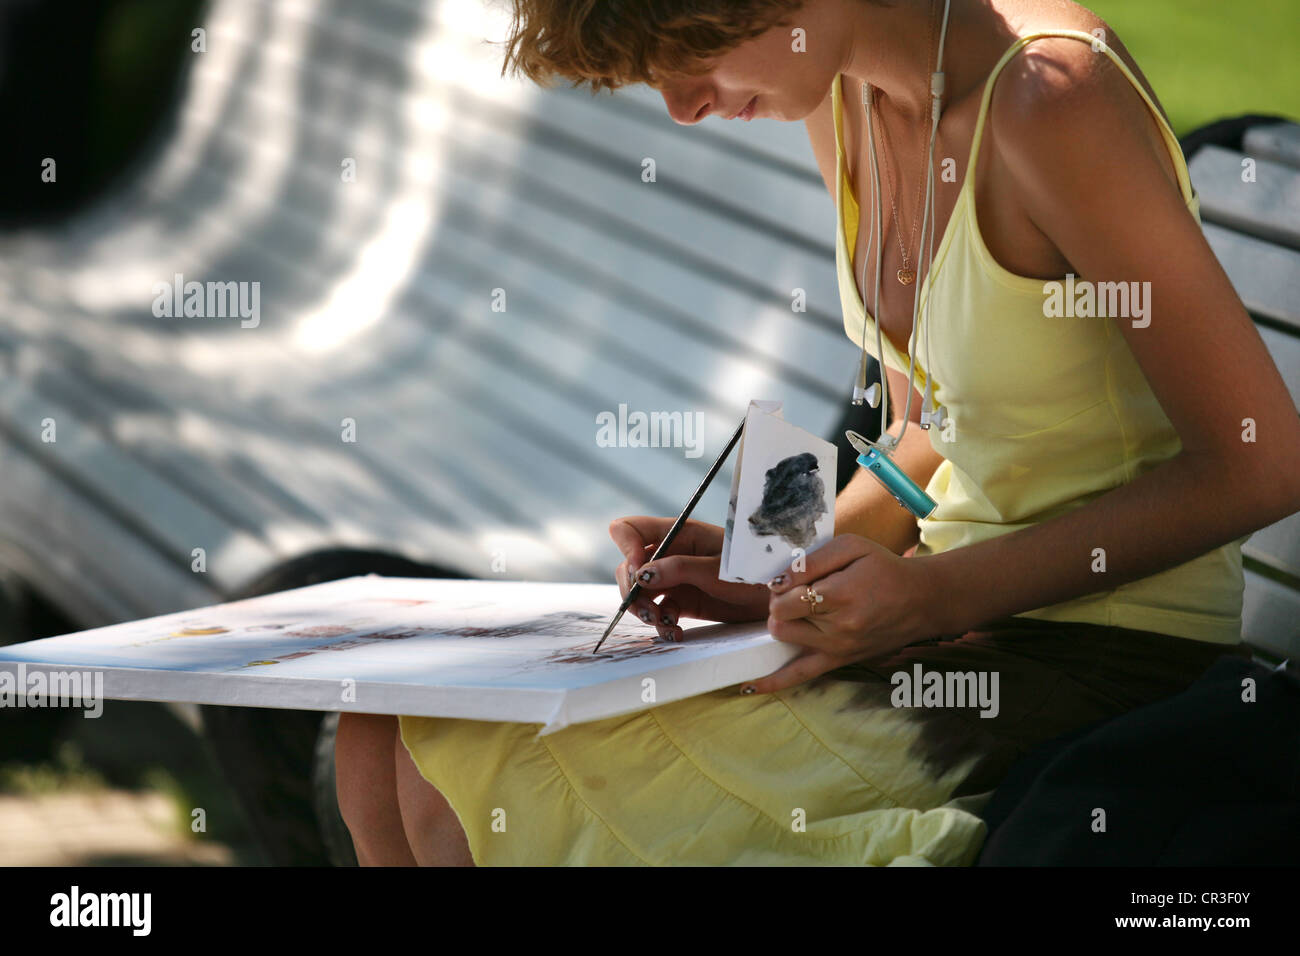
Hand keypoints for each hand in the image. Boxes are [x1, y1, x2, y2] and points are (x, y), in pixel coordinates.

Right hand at [609, 516, 769, 640]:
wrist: (776, 599)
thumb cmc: (751, 573)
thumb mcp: (715, 570)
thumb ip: (678, 568)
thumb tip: (640, 575)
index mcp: (678, 533)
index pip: (630, 529)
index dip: (626, 548)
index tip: (639, 574)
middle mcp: (671, 553)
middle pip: (628, 566)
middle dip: (632, 590)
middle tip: (647, 611)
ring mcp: (674, 577)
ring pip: (640, 591)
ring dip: (644, 610)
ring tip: (663, 624)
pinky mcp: (681, 601)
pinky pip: (658, 611)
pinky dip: (661, 624)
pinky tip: (675, 633)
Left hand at [747, 534, 941, 693]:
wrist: (920, 600)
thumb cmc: (884, 568)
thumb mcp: (852, 547)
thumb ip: (812, 560)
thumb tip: (777, 580)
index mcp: (840, 595)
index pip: (785, 598)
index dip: (780, 586)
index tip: (792, 578)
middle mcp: (837, 627)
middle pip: (779, 621)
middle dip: (779, 604)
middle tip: (796, 593)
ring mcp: (837, 648)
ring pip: (784, 640)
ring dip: (782, 624)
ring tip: (799, 612)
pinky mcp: (839, 661)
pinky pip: (799, 677)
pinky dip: (772, 682)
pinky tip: (747, 687)